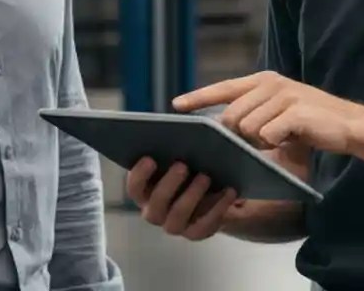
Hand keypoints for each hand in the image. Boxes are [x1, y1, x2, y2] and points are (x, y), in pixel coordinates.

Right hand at [125, 158, 239, 240]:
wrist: (212, 190)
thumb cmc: (190, 165)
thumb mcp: (180, 155)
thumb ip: (173, 147)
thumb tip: (177, 131)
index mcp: (145, 191)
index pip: (135, 187)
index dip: (139, 175)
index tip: (150, 158)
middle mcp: (155, 212)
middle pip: (156, 203)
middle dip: (168, 184)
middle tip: (182, 165)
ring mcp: (174, 225)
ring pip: (178, 216)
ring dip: (192, 195)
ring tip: (206, 176)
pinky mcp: (196, 233)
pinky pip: (204, 225)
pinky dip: (218, 207)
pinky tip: (229, 191)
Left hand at [173, 71, 361, 153]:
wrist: (350, 125)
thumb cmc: (310, 123)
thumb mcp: (277, 112)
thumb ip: (252, 114)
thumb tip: (222, 128)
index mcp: (264, 81)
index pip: (223, 87)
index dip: (199, 97)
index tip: (176, 105)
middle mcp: (271, 84)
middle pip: (231, 116)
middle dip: (239, 135)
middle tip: (264, 139)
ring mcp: (284, 96)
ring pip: (247, 128)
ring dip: (260, 141)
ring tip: (281, 137)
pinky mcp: (296, 112)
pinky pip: (268, 136)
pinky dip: (276, 143)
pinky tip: (291, 139)